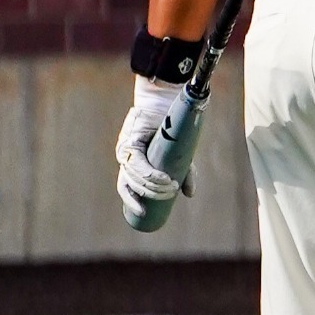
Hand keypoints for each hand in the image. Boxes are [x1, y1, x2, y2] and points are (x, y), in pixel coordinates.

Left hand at [115, 76, 190, 220]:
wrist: (166, 101)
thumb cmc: (172, 126)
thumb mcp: (179, 154)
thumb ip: (184, 173)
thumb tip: (189, 195)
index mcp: (132, 162)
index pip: (126, 187)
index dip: (131, 201)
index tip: (143, 214)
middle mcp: (126, 157)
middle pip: (129, 184)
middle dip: (149, 194)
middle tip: (169, 195)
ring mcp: (126, 149)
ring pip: (134, 176)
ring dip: (153, 185)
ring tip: (171, 187)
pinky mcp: (132, 141)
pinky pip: (138, 163)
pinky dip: (151, 173)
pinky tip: (163, 179)